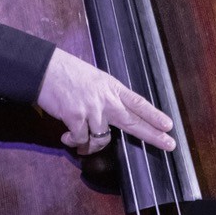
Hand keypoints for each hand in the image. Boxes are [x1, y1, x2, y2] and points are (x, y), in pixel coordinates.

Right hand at [35, 48, 175, 155]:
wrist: (46, 69)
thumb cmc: (69, 74)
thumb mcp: (95, 81)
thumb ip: (106, 97)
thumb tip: (111, 118)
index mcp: (112, 88)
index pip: (138, 102)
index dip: (154, 115)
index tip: (169, 125)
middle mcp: (106, 99)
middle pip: (133, 121)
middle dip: (152, 135)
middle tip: (169, 144)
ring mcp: (92, 108)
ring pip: (101, 139)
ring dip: (89, 145)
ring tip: (80, 142)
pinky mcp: (76, 117)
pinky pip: (80, 140)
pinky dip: (73, 142)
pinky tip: (66, 136)